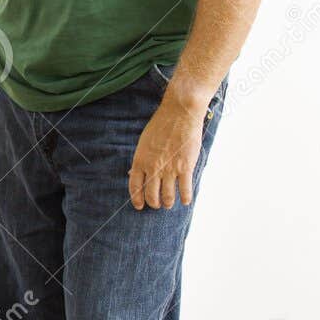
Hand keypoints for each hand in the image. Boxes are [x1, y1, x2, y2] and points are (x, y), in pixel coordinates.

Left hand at [128, 94, 207, 209]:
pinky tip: (185, 201)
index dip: (137, 199)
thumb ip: (140, 159)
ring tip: (169, 204)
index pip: (135, 187)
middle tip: (157, 204)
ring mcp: (170, 169)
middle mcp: (153, 168)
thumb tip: (133, 174)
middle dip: (154, 203)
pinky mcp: (185, 167)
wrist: (179, 113)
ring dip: (168, 203)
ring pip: (167, 196)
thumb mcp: (144, 142)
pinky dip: (185, 198)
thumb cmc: (161, 125)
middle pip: (151, 195)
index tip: (140, 206)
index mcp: (140, 160)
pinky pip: (184, 189)